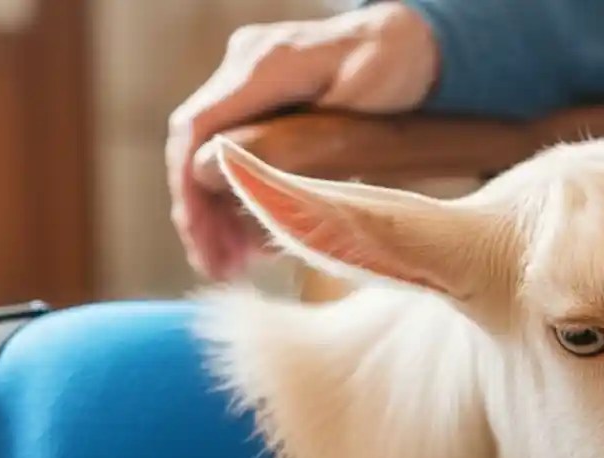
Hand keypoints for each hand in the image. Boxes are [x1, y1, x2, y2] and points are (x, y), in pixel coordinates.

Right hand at [166, 2, 438, 280]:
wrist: (414, 45)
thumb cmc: (396, 66)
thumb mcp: (356, 102)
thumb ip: (288, 138)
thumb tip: (208, 170)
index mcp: (265, 67)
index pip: (197, 128)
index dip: (189, 189)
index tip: (202, 239)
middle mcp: (245, 67)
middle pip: (195, 145)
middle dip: (200, 211)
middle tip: (216, 265)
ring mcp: (250, 81)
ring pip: (209, 152)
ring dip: (214, 210)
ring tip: (231, 263)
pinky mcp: (260, 98)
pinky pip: (232, 148)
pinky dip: (235, 194)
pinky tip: (250, 236)